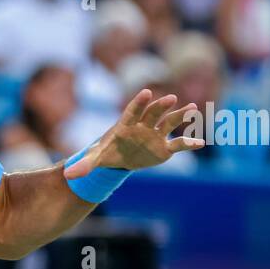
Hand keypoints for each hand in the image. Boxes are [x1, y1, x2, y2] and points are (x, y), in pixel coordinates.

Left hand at [65, 89, 205, 178]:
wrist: (120, 158)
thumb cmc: (107, 152)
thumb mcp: (95, 159)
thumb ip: (84, 165)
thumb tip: (69, 175)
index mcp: (126, 125)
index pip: (132, 111)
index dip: (139, 103)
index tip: (146, 92)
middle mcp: (143, 125)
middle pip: (153, 113)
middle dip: (161, 106)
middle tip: (170, 99)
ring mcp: (155, 134)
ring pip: (169, 123)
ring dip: (180, 116)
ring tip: (192, 109)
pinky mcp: (164, 147)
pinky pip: (178, 144)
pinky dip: (188, 143)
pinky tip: (200, 142)